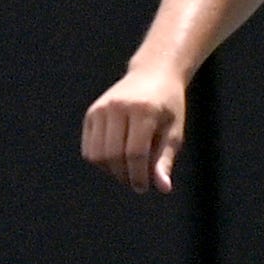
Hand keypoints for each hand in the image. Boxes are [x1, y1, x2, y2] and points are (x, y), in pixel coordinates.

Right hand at [82, 64, 190, 194]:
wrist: (153, 74)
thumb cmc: (168, 107)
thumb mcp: (174, 131)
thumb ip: (165, 159)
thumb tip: (163, 188)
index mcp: (144, 111)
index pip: (136, 153)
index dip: (138, 175)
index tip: (144, 187)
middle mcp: (118, 107)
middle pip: (113, 155)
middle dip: (124, 175)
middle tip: (136, 181)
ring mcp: (101, 109)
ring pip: (97, 155)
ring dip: (111, 170)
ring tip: (128, 171)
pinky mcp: (91, 113)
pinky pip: (89, 148)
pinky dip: (100, 161)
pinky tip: (117, 160)